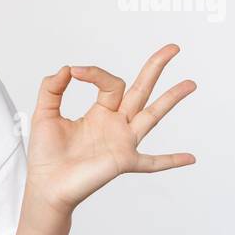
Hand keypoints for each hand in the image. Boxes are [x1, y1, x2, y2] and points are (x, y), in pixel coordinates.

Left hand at [26, 44, 196, 217]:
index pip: (110, 83)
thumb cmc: (46, 154)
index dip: (95, 73)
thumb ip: (52, 88)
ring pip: (152, 115)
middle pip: (142, 90)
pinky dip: (171, 160)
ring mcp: (123, 142)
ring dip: (172, 99)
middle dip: (156, 68)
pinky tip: (190, 158)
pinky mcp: (123, 161)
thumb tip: (67, 68)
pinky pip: (152, 162)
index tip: (75, 72)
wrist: (46, 186)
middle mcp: (116, 124)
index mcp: (100, 112)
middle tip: (173, 48)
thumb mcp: (44, 113)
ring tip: (190, 83)